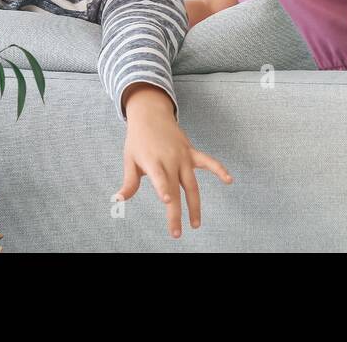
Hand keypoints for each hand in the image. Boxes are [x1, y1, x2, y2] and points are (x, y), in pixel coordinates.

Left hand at [114, 85, 231, 237]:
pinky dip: (219, 169)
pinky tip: (229, 180)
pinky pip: (208, 162)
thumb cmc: (138, 140)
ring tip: (196, 224)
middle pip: (176, 189)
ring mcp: (182, 156)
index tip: (168, 200)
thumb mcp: (129, 160)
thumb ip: (129, 182)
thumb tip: (118, 200)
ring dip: (195, 205)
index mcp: (153, 161)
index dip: (163, 188)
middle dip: (177, 212)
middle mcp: (170, 160)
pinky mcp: (191, 152)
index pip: (159, 177)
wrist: (150, 114)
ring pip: (192, 184)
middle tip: (177, 233)